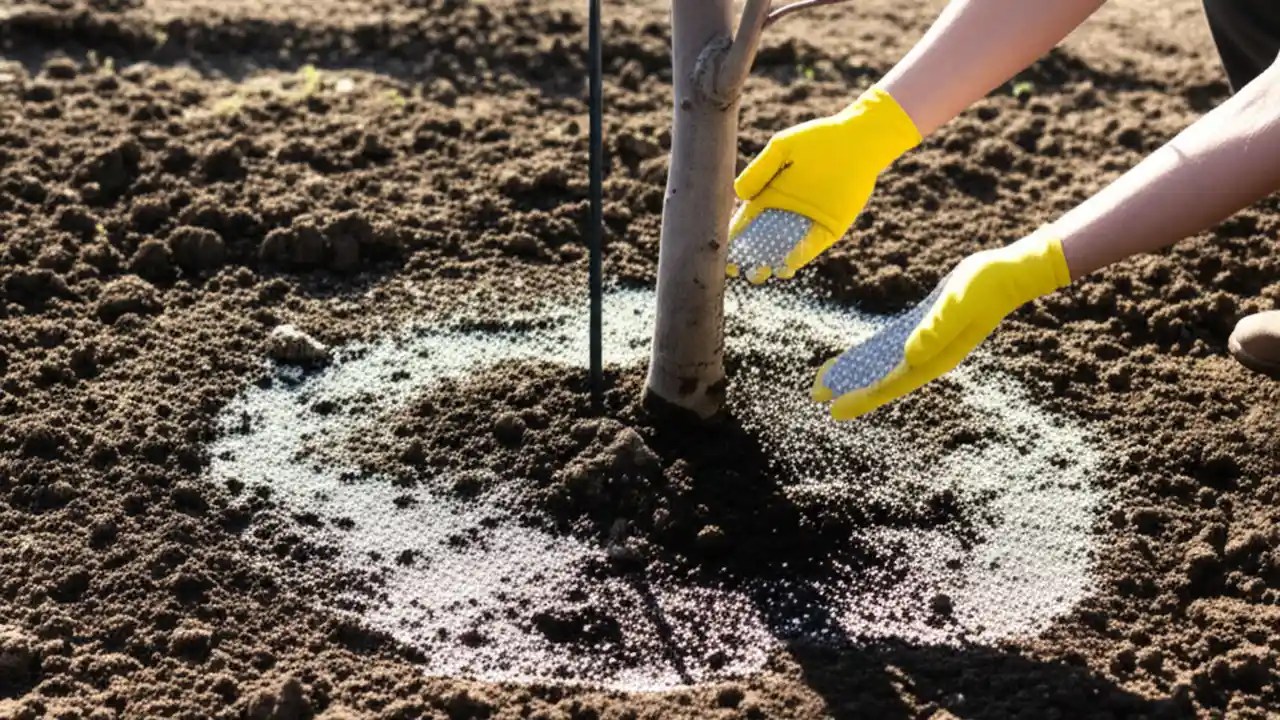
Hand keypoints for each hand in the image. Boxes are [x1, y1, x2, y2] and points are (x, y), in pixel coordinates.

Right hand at [727, 86, 919, 283]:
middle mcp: (786, 211)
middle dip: (748, 257)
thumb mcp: (783, 147)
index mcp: (769, 194)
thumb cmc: (818, 138)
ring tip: (761, 272)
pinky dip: (800, 254)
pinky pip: (811, 245)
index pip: (746, 222)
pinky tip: (788, 264)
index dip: (734, 238)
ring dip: (771, 262)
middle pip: (762, 241)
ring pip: (784, 248)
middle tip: (739, 269)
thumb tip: (738, 195)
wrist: (858, 139)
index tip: (722, 251)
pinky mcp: (829, 227)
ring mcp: (808, 221)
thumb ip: (760, 169)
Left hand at [812, 230, 1071, 419]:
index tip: (834, 409)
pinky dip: (871, 350)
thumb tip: (909, 354)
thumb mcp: (958, 304)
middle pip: (882, 377)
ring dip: (856, 369)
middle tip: (816, 394)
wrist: (1007, 273)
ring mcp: (927, 344)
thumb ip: (936, 328)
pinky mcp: (924, 327)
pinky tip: (855, 353)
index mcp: (935, 358)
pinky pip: (891, 344)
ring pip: (883, 363)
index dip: (861, 397)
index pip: (890, 384)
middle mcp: (929, 356)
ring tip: (826, 375)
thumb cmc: (985, 287)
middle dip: (850, 386)